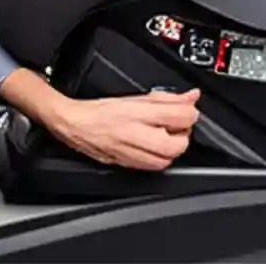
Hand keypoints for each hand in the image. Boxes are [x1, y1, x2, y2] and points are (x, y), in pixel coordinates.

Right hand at [48, 89, 200, 170]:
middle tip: (179, 128)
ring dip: (172, 150)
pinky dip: (159, 159)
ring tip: (166, 139)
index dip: (191, 114)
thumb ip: (167, 99)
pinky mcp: (124, 164)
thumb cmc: (101, 110)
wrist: (74, 123)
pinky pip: (152, 168)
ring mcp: (129, 152)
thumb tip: (191, 97)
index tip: (189, 112)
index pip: (178, 116)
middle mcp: (134, 134)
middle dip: (183, 137)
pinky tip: (154, 150)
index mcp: (137, 113)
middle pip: (176, 145)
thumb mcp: (136, 97)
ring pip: (166, 160)